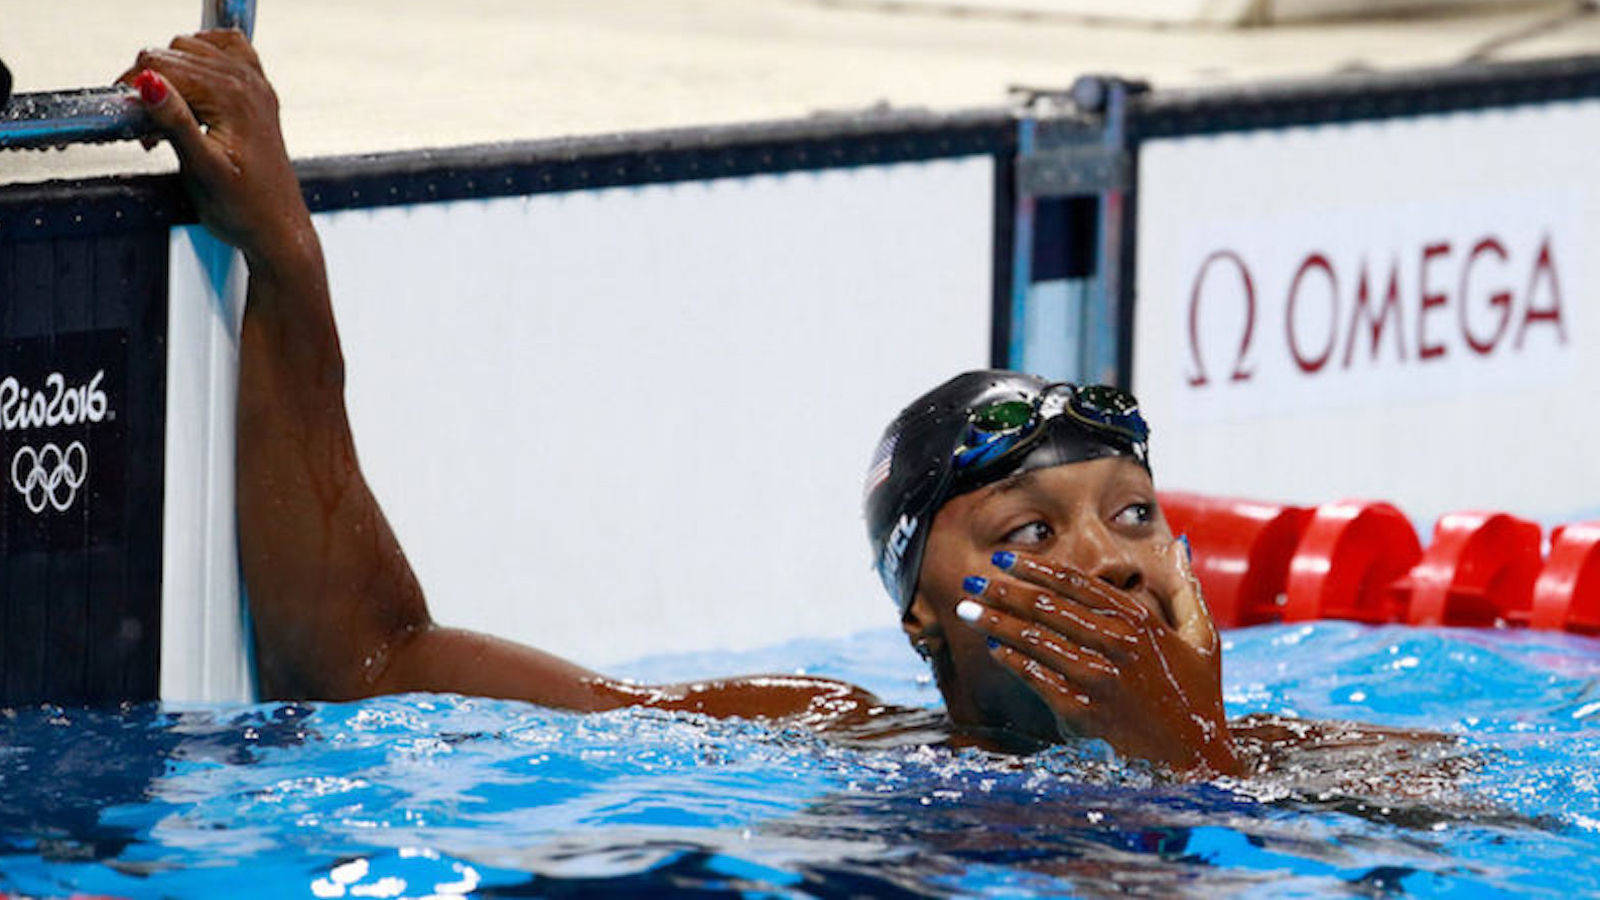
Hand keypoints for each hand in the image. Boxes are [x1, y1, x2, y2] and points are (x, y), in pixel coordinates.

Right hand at [116, 31, 308, 261]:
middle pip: (174, 52)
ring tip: (169, 119)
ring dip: (170, 74)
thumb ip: (175, 122)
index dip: (135, 89)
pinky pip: (224, 49)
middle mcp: (248, 82)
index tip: (131, 121)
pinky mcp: (257, 92)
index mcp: (233, 96)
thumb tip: (148, 83)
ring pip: (192, 48)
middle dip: (150, 84)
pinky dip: (200, 58)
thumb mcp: (201, 169)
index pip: (163, 65)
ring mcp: (256, 84)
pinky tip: (191, 86)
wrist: (277, 229)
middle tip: (150, 130)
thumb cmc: (244, 209)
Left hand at [957, 541, 1238, 775]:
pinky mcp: (1083, 711)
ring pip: (1035, 638)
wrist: (1197, 760)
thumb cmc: (1198, 698)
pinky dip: (1012, 660)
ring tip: (967, 610)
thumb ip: (1185, 590)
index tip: (1005, 557)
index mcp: (1140, 622)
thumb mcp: (1202, 638)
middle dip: (1003, 590)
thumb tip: (1177, 545)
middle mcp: (1117, 645)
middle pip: (1046, 606)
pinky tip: (992, 648)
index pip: (1075, 583)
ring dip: (996, 621)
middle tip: (972, 579)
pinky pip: (1037, 677)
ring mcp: (1098, 678)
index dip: (1036, 567)